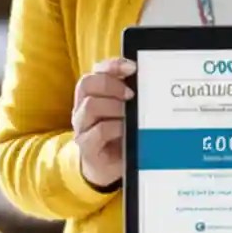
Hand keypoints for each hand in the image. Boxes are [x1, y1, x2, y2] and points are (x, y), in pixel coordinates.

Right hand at [72, 57, 134, 188]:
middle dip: (111, 84)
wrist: (106, 166)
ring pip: (90, 105)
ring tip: (128, 113)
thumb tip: (149, 81)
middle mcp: (82, 107)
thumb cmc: (118, 134)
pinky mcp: (86, 146)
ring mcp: (82, 126)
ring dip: (113, 106)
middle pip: (87, 83)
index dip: (113, 65)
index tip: (133, 68)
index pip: (97, 70)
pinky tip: (125, 129)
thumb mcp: (125, 112)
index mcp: (92, 93)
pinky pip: (97, 131)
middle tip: (131, 94)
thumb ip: (129, 96)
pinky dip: (114, 127)